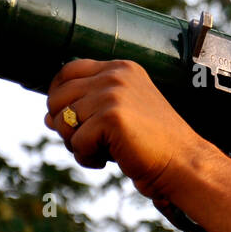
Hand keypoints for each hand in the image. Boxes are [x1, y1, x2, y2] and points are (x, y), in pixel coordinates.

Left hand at [43, 59, 213, 201]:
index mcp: (121, 68)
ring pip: (62, 120)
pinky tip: (108, 161)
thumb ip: (86, 110)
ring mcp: (113, 93)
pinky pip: (77, 141)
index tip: (70, 120)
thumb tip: (47, 118)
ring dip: (75, 144)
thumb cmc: (153, 144)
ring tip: (101, 152)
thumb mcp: (119, 117)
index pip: (68, 71)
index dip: (58, 96)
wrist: (183, 163)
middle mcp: (116, 75)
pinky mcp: (111, 117)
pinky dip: (88, 157)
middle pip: (57, 96)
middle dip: (64, 125)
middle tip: (89, 142)